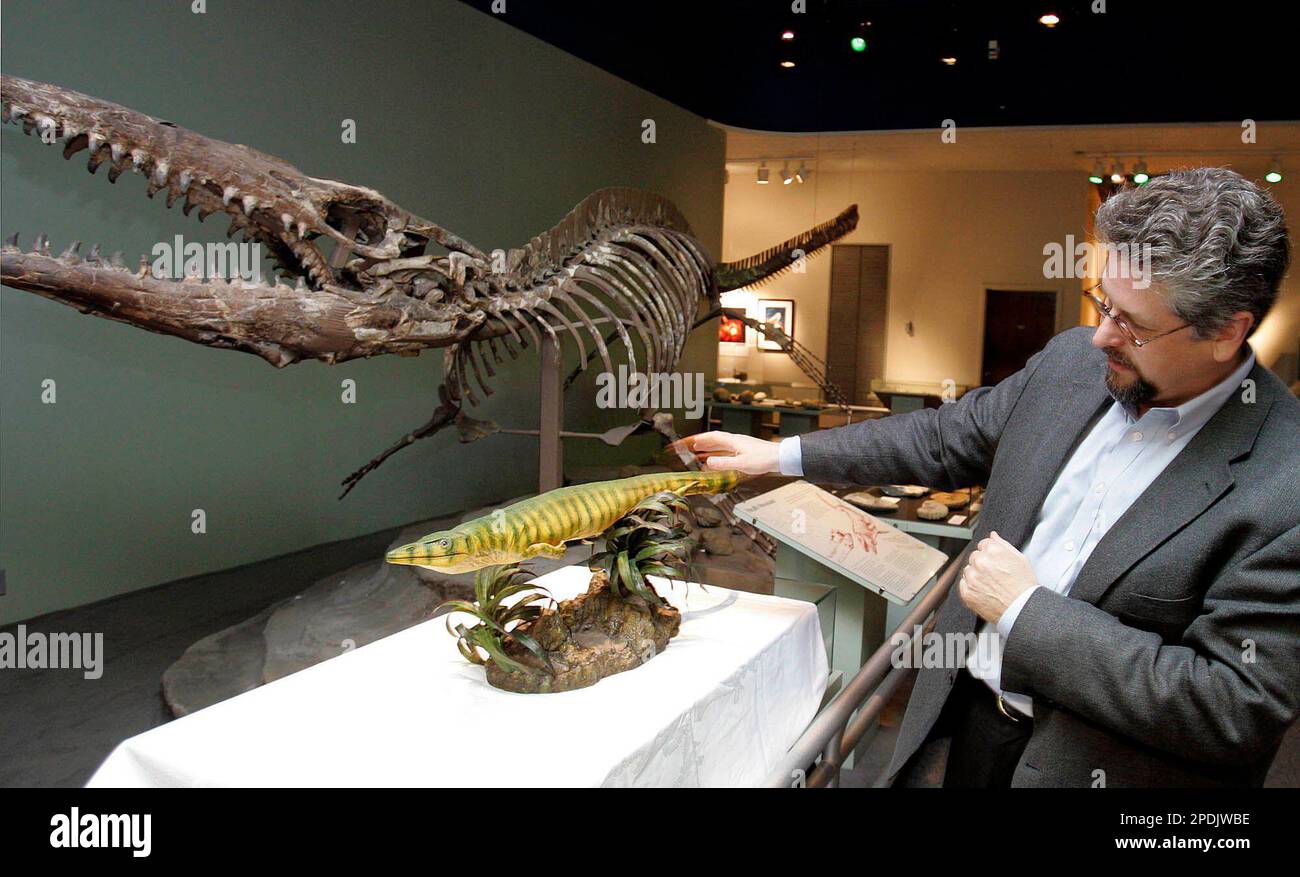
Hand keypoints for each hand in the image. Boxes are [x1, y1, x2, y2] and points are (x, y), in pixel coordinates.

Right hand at [667, 431, 781, 474]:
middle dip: (701, 442)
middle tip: (690, 445)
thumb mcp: (742, 464)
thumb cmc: (764, 459)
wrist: (781, 457)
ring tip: (698, 451)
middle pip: (714, 439)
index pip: (712, 437)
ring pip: (720, 444)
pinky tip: (715, 458)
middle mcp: (735, 441)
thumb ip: (724, 463)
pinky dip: (717, 453)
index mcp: (733, 441)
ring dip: (708, 447)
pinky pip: (726, 450)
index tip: (689, 440)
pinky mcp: (744, 451)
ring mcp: (740, 445)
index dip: (699, 439)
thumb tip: (707, 462)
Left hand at [958, 531, 1037, 623]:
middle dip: (983, 564)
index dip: (991, 554)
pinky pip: (964, 584)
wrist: (1022, 609)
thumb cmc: (1024, 585)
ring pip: (968, 570)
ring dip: (976, 575)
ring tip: (992, 585)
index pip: (983, 544)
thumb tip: (992, 535)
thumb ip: (1003, 544)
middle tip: (996, 576)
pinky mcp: (967, 592)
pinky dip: (972, 587)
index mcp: (992, 550)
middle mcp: (980, 561)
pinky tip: (985, 592)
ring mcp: (972, 577)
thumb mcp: (1020, 559)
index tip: (997, 563)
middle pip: (975, 557)